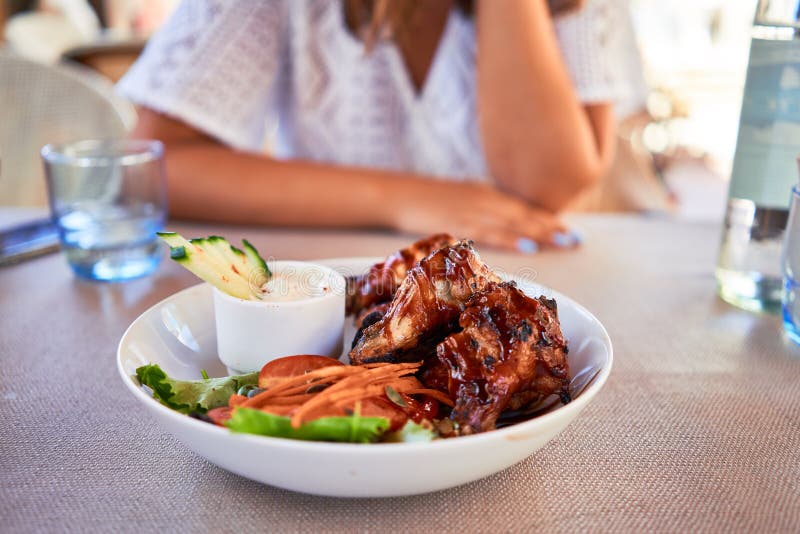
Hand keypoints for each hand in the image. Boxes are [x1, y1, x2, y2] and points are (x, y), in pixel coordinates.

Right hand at [389, 180, 579, 252]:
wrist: (397, 194)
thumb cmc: (427, 202)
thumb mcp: (461, 202)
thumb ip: (483, 213)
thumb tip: (502, 229)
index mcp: (487, 196)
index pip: (524, 209)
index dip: (548, 220)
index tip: (570, 231)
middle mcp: (486, 200)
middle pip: (526, 216)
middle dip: (553, 228)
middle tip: (578, 240)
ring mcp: (473, 211)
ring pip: (514, 224)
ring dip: (541, 233)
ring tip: (565, 242)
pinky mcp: (460, 223)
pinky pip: (490, 234)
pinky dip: (511, 240)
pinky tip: (529, 247)